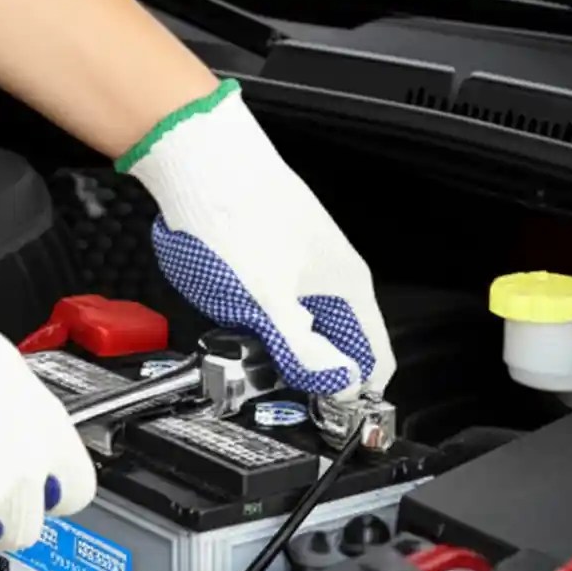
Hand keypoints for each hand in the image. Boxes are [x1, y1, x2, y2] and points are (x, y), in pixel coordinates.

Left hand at [120, 80, 395, 399]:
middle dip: (311, 371)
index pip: (377, 358)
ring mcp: (297, 258)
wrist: (194, 152)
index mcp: (346, 284)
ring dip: (280, 345)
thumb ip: (301, 350)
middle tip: (276, 386)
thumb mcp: (267, 300)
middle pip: (337, 343)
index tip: (329, 418)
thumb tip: (335, 383)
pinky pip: (273, 300)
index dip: (356, 394)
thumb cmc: (234, 211)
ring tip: (247, 346)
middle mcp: (329, 270)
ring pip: (303, 322)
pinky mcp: (264, 249)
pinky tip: (228, 313)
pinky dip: (257, 317)